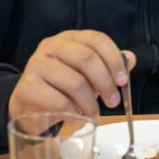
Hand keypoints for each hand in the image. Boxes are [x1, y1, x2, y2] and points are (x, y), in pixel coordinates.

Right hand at [9, 30, 132, 122]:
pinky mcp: (28, 86)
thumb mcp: (87, 75)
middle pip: (86, 58)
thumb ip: (108, 66)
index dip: (113, 59)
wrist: (29, 105)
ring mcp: (37, 64)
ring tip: (94, 115)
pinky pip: (59, 102)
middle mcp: (51, 46)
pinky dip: (73, 114)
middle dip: (105, 83)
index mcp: (69, 38)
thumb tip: (130, 58)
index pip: (96, 39)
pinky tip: (76, 119)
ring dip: (90, 104)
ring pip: (75, 82)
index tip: (123, 80)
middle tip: (113, 102)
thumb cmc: (62, 88)